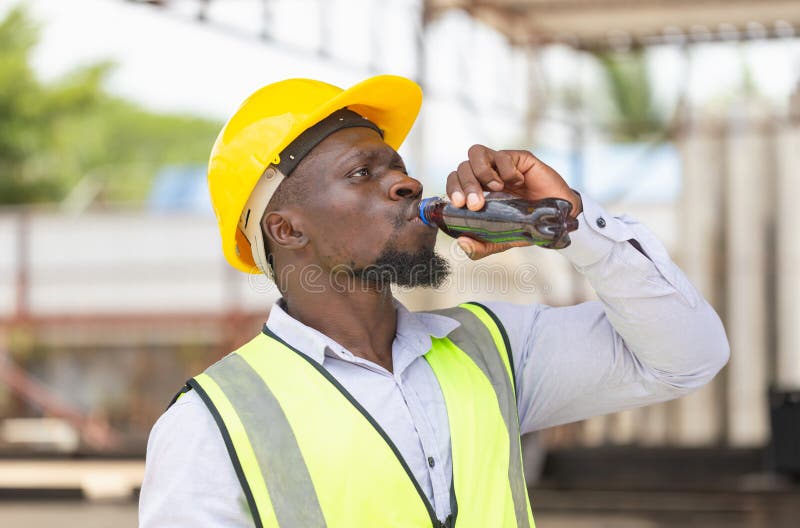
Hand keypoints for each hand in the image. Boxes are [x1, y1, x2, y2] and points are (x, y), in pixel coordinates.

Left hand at [446, 145, 581, 259]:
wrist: (556, 220)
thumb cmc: (525, 225)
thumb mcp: (500, 241)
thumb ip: (480, 247)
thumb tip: (461, 243)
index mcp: (476, 191)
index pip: (454, 181)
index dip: (453, 189)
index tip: (459, 204)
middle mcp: (485, 175)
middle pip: (462, 167)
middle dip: (465, 185)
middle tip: (476, 204)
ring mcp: (500, 165)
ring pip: (475, 153)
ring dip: (481, 172)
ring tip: (497, 189)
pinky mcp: (518, 158)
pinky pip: (503, 155)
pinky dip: (507, 170)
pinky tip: (518, 183)